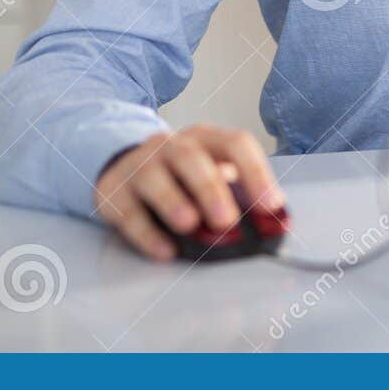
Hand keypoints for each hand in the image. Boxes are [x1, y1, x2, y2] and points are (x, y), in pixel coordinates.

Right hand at [93, 125, 285, 261]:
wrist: (123, 167)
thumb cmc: (181, 176)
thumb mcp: (209, 174)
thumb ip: (237, 195)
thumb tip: (273, 226)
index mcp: (205, 139)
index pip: (236, 144)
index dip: (257, 173)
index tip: (272, 207)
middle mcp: (172, 147)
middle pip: (192, 159)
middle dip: (211, 189)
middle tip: (227, 221)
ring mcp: (141, 167)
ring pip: (155, 179)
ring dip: (174, 202)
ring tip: (190, 225)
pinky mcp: (115, 193)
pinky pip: (130, 213)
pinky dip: (147, 234)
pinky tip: (164, 250)